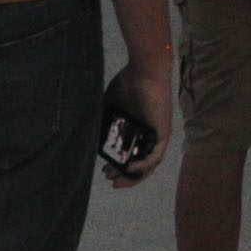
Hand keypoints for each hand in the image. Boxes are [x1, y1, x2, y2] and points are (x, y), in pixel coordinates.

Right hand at [102, 66, 173, 186]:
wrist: (144, 70)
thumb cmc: (127, 83)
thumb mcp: (108, 108)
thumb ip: (100, 123)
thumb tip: (87, 142)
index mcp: (133, 128)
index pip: (127, 154)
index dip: (116, 165)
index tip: (103, 170)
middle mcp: (145, 134)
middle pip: (137, 162)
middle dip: (122, 174)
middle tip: (108, 177)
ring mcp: (155, 134)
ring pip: (147, 163)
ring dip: (133, 175)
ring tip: (117, 179)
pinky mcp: (164, 133)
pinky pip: (156, 155)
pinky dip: (144, 165)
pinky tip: (130, 168)